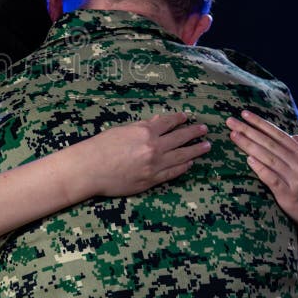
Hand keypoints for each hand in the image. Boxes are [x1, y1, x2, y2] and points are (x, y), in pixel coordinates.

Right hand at [80, 112, 210, 196]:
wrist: (91, 169)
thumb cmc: (101, 147)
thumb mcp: (121, 130)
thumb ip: (142, 126)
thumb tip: (157, 121)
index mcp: (145, 131)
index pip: (168, 123)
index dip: (179, 119)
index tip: (188, 117)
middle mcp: (153, 147)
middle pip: (180, 138)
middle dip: (194, 133)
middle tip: (204, 130)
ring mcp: (155, 165)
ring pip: (182, 156)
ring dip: (195, 150)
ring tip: (206, 146)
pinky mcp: (152, 180)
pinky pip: (173, 172)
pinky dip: (184, 167)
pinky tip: (190, 163)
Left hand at [226, 111, 297, 243]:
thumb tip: (294, 135)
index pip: (278, 135)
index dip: (260, 123)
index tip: (244, 114)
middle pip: (270, 144)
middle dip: (249, 130)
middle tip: (230, 121)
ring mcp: (295, 180)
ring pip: (269, 158)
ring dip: (250, 145)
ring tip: (233, 135)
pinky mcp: (289, 196)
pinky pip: (272, 179)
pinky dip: (261, 168)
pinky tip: (248, 160)